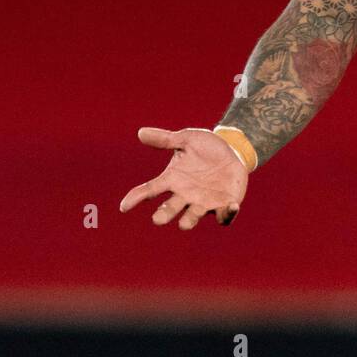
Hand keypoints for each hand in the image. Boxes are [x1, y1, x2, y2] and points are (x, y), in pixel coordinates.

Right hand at [119, 127, 249, 230]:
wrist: (232, 151)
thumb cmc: (206, 147)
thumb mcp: (186, 139)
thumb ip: (165, 139)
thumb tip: (141, 132)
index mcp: (173, 179)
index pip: (150, 190)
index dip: (136, 198)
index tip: (124, 207)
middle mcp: (185, 195)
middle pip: (169, 209)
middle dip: (164, 214)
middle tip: (158, 218)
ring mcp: (204, 202)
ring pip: (192, 217)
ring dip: (188, 220)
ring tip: (183, 223)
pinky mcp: (223, 205)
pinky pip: (224, 216)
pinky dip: (227, 214)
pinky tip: (231, 206)